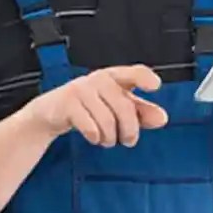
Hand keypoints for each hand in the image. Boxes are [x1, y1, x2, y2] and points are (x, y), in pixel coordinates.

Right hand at [22, 65, 168, 146]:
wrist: (51, 113)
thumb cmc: (88, 107)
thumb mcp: (116, 109)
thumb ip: (140, 113)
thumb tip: (161, 117)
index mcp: (114, 77)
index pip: (134, 72)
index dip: (145, 78)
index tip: (155, 86)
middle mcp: (99, 79)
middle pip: (125, 107)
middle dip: (129, 130)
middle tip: (127, 140)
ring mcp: (81, 89)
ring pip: (108, 120)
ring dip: (110, 137)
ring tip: (107, 139)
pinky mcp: (67, 102)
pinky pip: (90, 126)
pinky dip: (95, 137)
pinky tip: (93, 137)